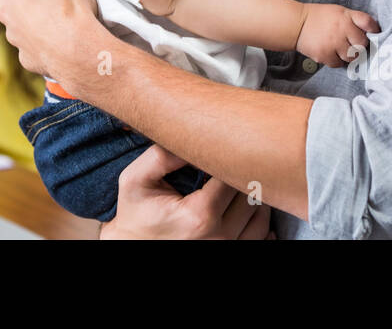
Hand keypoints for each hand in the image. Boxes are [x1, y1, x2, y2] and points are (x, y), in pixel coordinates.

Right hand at [99, 145, 273, 238]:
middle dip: (239, 175)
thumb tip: (190, 138)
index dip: (227, 159)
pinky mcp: (230, 253)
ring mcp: (227, 249)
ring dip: (252, 196)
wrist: (130, 246)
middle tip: (225, 164)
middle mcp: (219, 236)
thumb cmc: (135, 213)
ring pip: (261, 216)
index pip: (232, 176)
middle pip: (250, 195)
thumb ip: (161, 156)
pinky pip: (261, 236)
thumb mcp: (134, 179)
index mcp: (199, 215)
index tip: (217, 150)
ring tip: (233, 184)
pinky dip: (258, 220)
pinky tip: (242, 207)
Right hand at [296, 3, 380, 66]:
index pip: (368, 24)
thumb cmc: (320, 17)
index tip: (374, 34)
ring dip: (348, 55)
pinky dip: (336, 60)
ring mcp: (333, 43)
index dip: (374, 30)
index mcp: (346, 16)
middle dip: (359, 46)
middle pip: (362, 45)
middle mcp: (341, 29)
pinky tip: (330, 52)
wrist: (297, 24)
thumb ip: (354, 20)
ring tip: (340, 49)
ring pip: (352, 57)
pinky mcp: (324, 55)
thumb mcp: (339, 11)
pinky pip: (338, 64)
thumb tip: (372, 33)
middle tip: (352, 44)